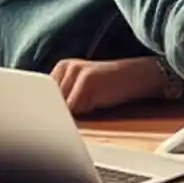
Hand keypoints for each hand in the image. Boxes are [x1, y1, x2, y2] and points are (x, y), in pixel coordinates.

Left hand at [51, 57, 166, 115]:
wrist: (140, 77)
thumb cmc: (112, 87)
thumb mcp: (83, 89)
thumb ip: (64, 96)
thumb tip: (44, 115)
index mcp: (62, 67)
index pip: (43, 95)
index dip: (52, 108)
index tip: (61, 114)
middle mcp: (66, 66)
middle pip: (51, 102)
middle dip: (64, 110)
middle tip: (86, 104)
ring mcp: (76, 71)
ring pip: (62, 106)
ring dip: (76, 111)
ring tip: (94, 101)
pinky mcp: (87, 79)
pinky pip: (75, 108)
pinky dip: (86, 111)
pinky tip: (99, 101)